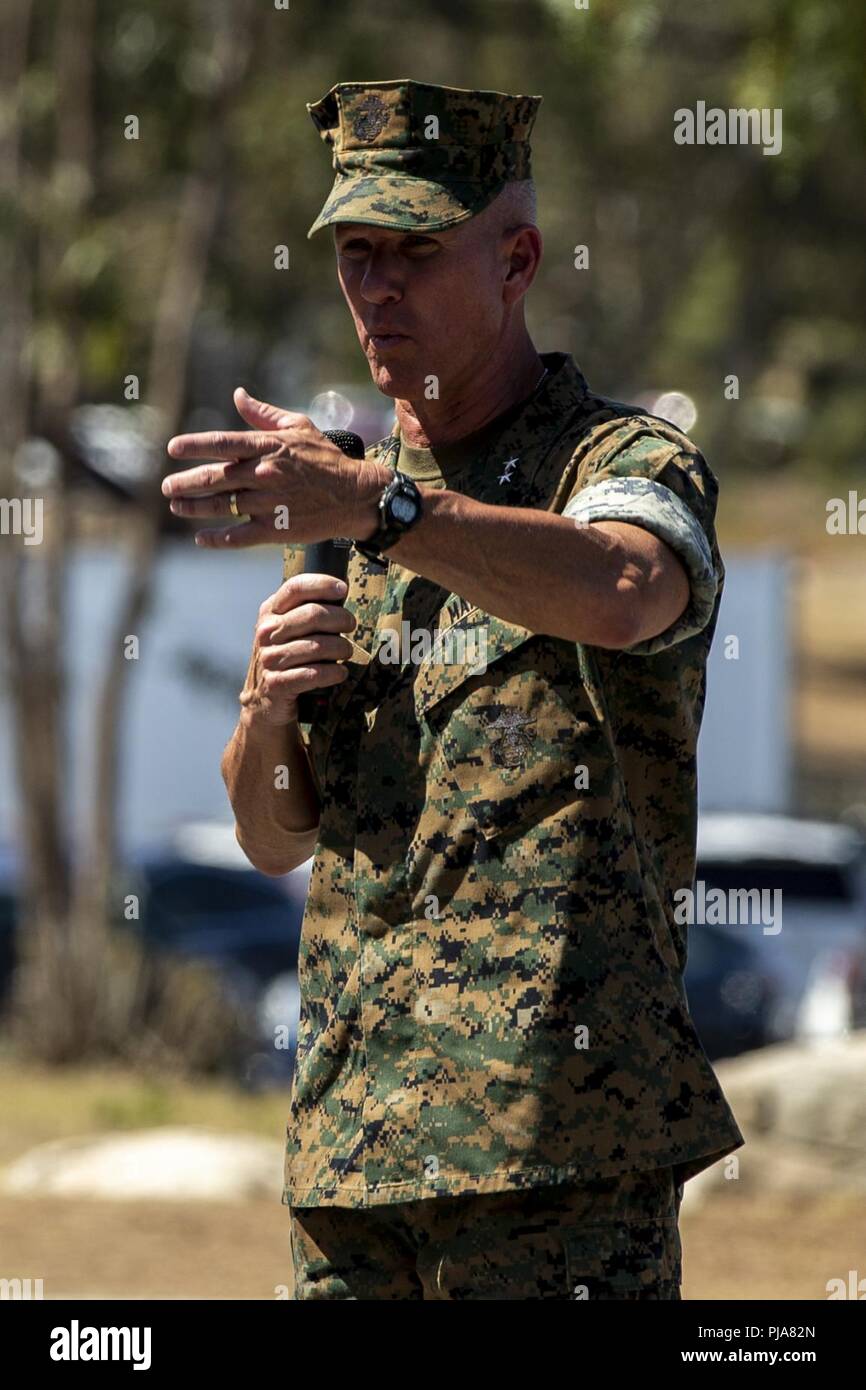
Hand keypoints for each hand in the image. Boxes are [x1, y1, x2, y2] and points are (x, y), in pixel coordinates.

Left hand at [162, 388, 387, 547]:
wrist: (354, 496)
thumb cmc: (326, 458)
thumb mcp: (299, 426)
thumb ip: (263, 414)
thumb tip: (237, 395)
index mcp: (269, 447)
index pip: (223, 444)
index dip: (194, 446)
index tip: (172, 449)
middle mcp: (265, 475)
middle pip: (215, 479)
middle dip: (186, 483)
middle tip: (167, 487)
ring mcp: (269, 504)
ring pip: (222, 507)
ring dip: (195, 508)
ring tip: (177, 506)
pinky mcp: (276, 530)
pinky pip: (238, 536)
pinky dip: (216, 539)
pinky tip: (201, 537)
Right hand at [240, 573, 356, 726]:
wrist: (264, 702)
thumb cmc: (287, 660)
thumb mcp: (288, 631)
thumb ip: (307, 611)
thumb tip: (341, 591)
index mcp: (270, 613)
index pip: (296, 587)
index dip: (322, 584)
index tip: (343, 590)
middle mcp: (266, 633)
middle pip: (313, 614)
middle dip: (341, 619)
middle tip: (351, 626)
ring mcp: (269, 659)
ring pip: (318, 645)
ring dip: (341, 649)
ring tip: (346, 653)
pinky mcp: (277, 684)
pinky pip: (314, 674)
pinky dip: (333, 673)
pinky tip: (339, 673)